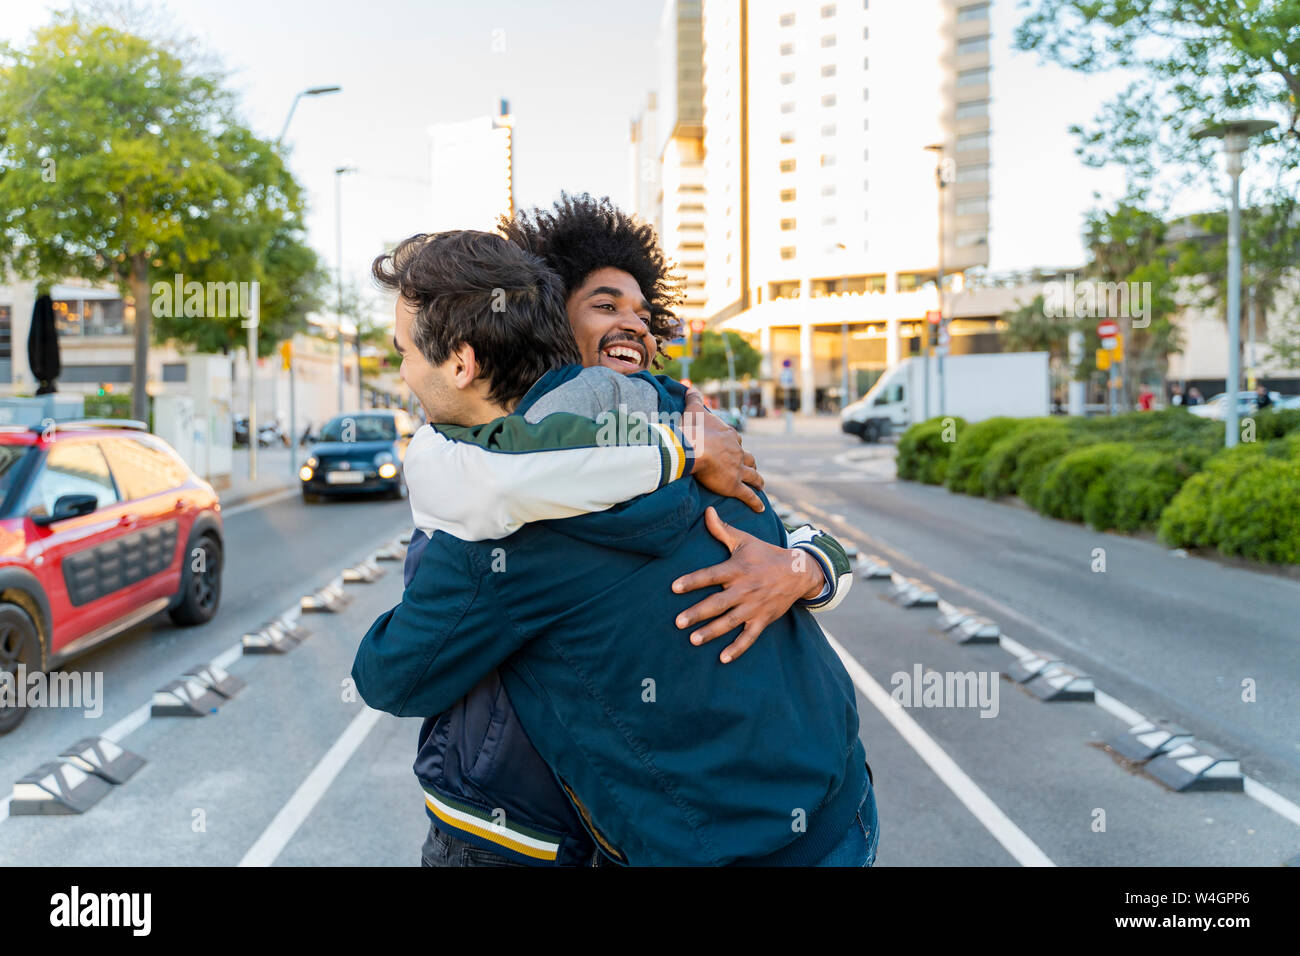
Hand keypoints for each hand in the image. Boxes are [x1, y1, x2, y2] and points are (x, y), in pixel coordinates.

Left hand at [671, 506, 827, 662]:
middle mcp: (744, 589)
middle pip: (717, 603)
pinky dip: (737, 648)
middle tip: (678, 622)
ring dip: (711, 632)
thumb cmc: (766, 554)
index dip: (693, 581)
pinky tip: (723, 658)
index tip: (674, 587)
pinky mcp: (763, 619)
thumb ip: (723, 530)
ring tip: (693, 640)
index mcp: (737, 569)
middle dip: (698, 613)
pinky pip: (749, 637)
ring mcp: (754, 606)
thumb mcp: (745, 541)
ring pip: (729, 622)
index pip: (711, 575)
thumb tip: (707, 511)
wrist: (799, 571)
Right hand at [680, 392, 763, 512]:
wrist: (692, 448)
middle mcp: (737, 452)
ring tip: (760, 485)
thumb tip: (690, 387)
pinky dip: (755, 502)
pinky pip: (748, 495)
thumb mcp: (694, 410)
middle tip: (751, 467)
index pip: (736, 441)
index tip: (733, 448)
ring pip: (753, 475)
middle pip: (748, 457)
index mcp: (730, 436)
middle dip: (750, 462)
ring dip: (758, 480)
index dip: (735, 445)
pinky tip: (760, 508)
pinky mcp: (734, 486)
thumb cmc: (692, 430)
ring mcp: (738, 469)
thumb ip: (694, 398)